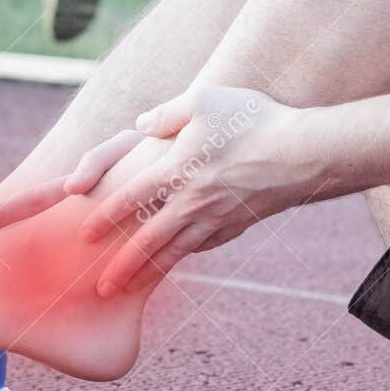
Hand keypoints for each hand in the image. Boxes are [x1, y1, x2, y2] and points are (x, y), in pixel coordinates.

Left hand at [0, 87, 318, 296]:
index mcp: (178, 169)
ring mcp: (216, 218)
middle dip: (122, 266)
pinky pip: (204, 246)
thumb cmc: (255, 120)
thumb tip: (140, 123)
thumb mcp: (205, 101)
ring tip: (126, 289)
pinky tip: (174, 259)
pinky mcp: (237, 225)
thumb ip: (167, 112)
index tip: (84, 234)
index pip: (130, 198)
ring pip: (174, 251)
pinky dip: (184, 256)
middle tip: (100, 288)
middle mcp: (193, 201)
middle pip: (148, 240)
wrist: (305, 154)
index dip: (104, 217)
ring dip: (147, 272)